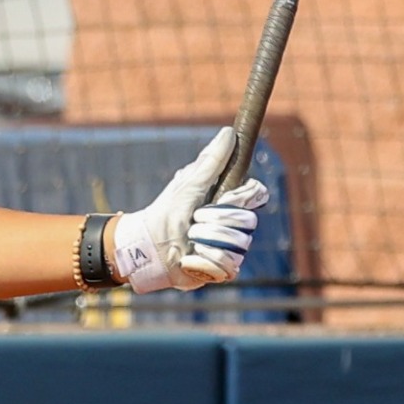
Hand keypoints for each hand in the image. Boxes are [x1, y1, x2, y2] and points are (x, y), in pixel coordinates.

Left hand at [109, 128, 269, 292]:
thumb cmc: (166, 211)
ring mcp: (230, 248)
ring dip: (206, 239)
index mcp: (228, 201)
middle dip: (215, 219)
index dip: (245, 195)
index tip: (226, 196)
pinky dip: (204, 260)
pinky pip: (229, 266)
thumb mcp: (189, 184)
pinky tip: (190, 257)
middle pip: (248, 220)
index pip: (256, 193)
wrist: (147, 246)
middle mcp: (233, 224)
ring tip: (189, 238)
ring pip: (239, 244)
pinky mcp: (222, 270)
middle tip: (194, 219)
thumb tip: (228, 133)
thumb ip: (211, 161)